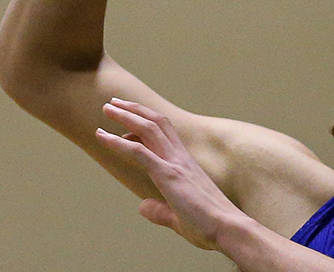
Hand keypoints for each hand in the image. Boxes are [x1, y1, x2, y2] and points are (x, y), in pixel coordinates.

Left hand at [96, 98, 241, 250]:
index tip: (126, 121)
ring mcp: (175, 164)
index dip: (144, 124)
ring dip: (125, 116)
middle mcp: (181, 158)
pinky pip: (138, 152)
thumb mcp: (180, 218)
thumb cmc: (210, 226)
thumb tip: (142, 207)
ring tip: (106, 108)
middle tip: (113, 103)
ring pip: (147, 129)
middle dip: (133, 110)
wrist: (230, 230)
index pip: (165, 133)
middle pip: (155, 123)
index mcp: (186, 164)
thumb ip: (160, 211)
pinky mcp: (168, 175)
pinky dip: (118, 142)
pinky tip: (102, 137)